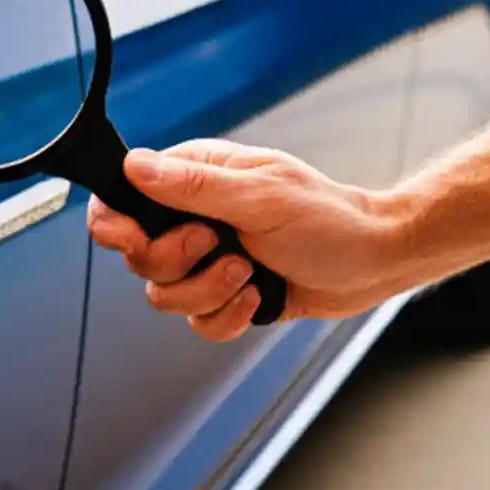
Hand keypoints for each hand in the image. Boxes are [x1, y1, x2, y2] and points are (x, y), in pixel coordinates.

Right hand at [87, 140, 410, 340]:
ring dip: (209, 291)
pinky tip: (258, 298)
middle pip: (138, 257)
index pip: (120, 199)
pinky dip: (227, 316)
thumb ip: (193, 186)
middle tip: (219, 245)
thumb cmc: (327, 219)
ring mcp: (205, 260)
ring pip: (164, 296)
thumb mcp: (260, 196)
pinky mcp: (222, 294)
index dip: (116, 226)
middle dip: (179, 263)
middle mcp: (190, 218)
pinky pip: (196, 322)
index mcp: (191, 179)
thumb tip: (134, 166)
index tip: (137, 239)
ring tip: (250, 272)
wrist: (373, 262)